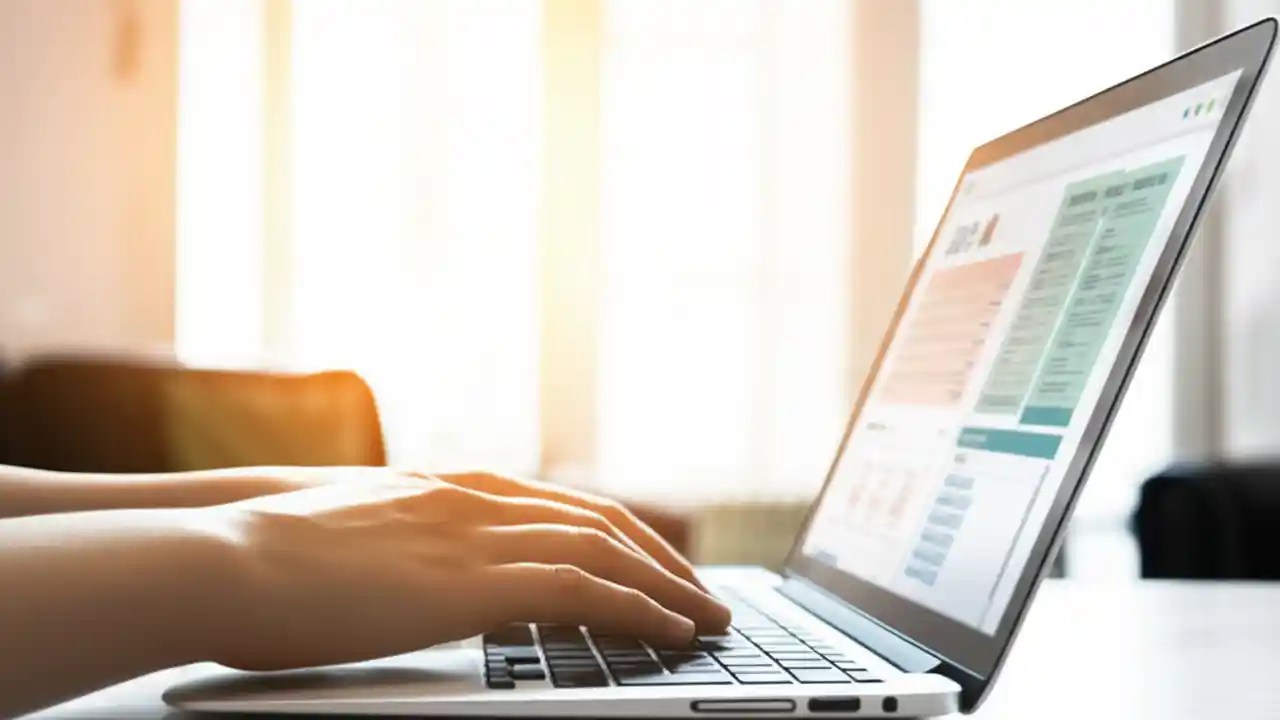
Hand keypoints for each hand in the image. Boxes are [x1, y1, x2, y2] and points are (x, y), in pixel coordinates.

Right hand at [202, 472, 729, 671]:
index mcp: (447, 488)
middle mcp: (475, 500)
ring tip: (706, 617)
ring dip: (667, 584)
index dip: (615, 533)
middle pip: (598, 520)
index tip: (650, 559)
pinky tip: (670, 631)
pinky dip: (638, 607)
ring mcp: (477, 535)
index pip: (558, 505)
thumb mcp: (348, 539)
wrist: (221, 556)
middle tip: (699, 590)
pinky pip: (584, 590)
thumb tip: (412, 573)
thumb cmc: (262, 560)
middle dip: (657, 556)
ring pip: (606, 551)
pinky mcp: (473, 581)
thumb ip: (399, 545)